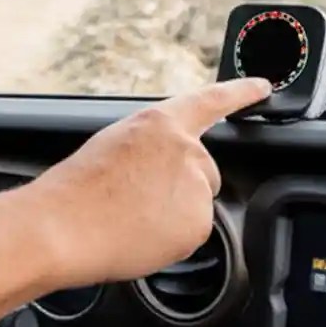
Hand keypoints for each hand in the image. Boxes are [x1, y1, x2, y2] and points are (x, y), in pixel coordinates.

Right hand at [24, 78, 271, 287]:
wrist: (63, 226)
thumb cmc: (77, 190)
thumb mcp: (115, 146)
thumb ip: (151, 149)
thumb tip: (162, 172)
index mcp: (161, 124)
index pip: (211, 101)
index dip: (240, 92)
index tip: (262, 86)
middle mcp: (187, 150)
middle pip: (204, 171)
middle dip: (181, 187)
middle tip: (138, 200)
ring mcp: (195, 187)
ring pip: (196, 206)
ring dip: (173, 214)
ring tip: (131, 218)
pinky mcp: (198, 223)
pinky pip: (190, 234)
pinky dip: (171, 240)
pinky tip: (140, 236)